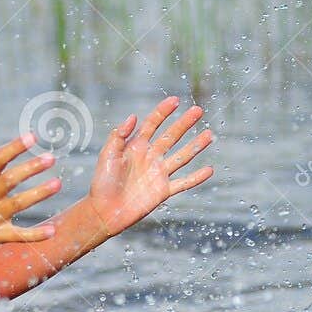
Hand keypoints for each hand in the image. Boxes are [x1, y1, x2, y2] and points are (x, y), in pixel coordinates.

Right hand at [0, 133, 60, 258]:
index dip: (14, 147)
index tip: (32, 137)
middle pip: (10, 179)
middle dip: (31, 168)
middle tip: (51, 158)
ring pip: (18, 203)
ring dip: (38, 194)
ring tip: (58, 184)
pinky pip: (17, 235)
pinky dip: (34, 235)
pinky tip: (52, 231)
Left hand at [85, 96, 213, 238]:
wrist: (104, 212)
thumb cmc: (102, 183)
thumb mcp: (107, 156)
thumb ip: (118, 136)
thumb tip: (133, 116)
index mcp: (136, 146)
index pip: (152, 124)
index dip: (163, 111)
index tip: (175, 100)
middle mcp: (150, 157)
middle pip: (171, 136)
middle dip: (184, 123)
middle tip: (198, 110)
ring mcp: (158, 173)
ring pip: (181, 156)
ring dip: (195, 146)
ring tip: (210, 134)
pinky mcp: (163, 191)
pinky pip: (183, 183)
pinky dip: (196, 178)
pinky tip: (209, 170)